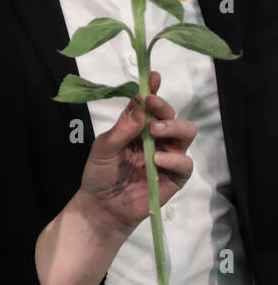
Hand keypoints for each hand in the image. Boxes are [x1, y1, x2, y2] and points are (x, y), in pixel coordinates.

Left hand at [79, 71, 196, 231]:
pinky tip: (158, 160)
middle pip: (171, 116)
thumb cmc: (100, 174)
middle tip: (152, 106)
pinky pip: (185, 164)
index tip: (153, 77)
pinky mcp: (175, 177)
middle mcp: (156, 139)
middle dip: (164, 107)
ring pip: (185, 134)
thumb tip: (139, 106)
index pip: (148, 106)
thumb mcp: (103, 148)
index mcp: (137, 128)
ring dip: (173, 127)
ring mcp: (168, 157)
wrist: (101, 207)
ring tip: (155, 131)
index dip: (152, 91)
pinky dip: (174, 160)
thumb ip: (122, 128)